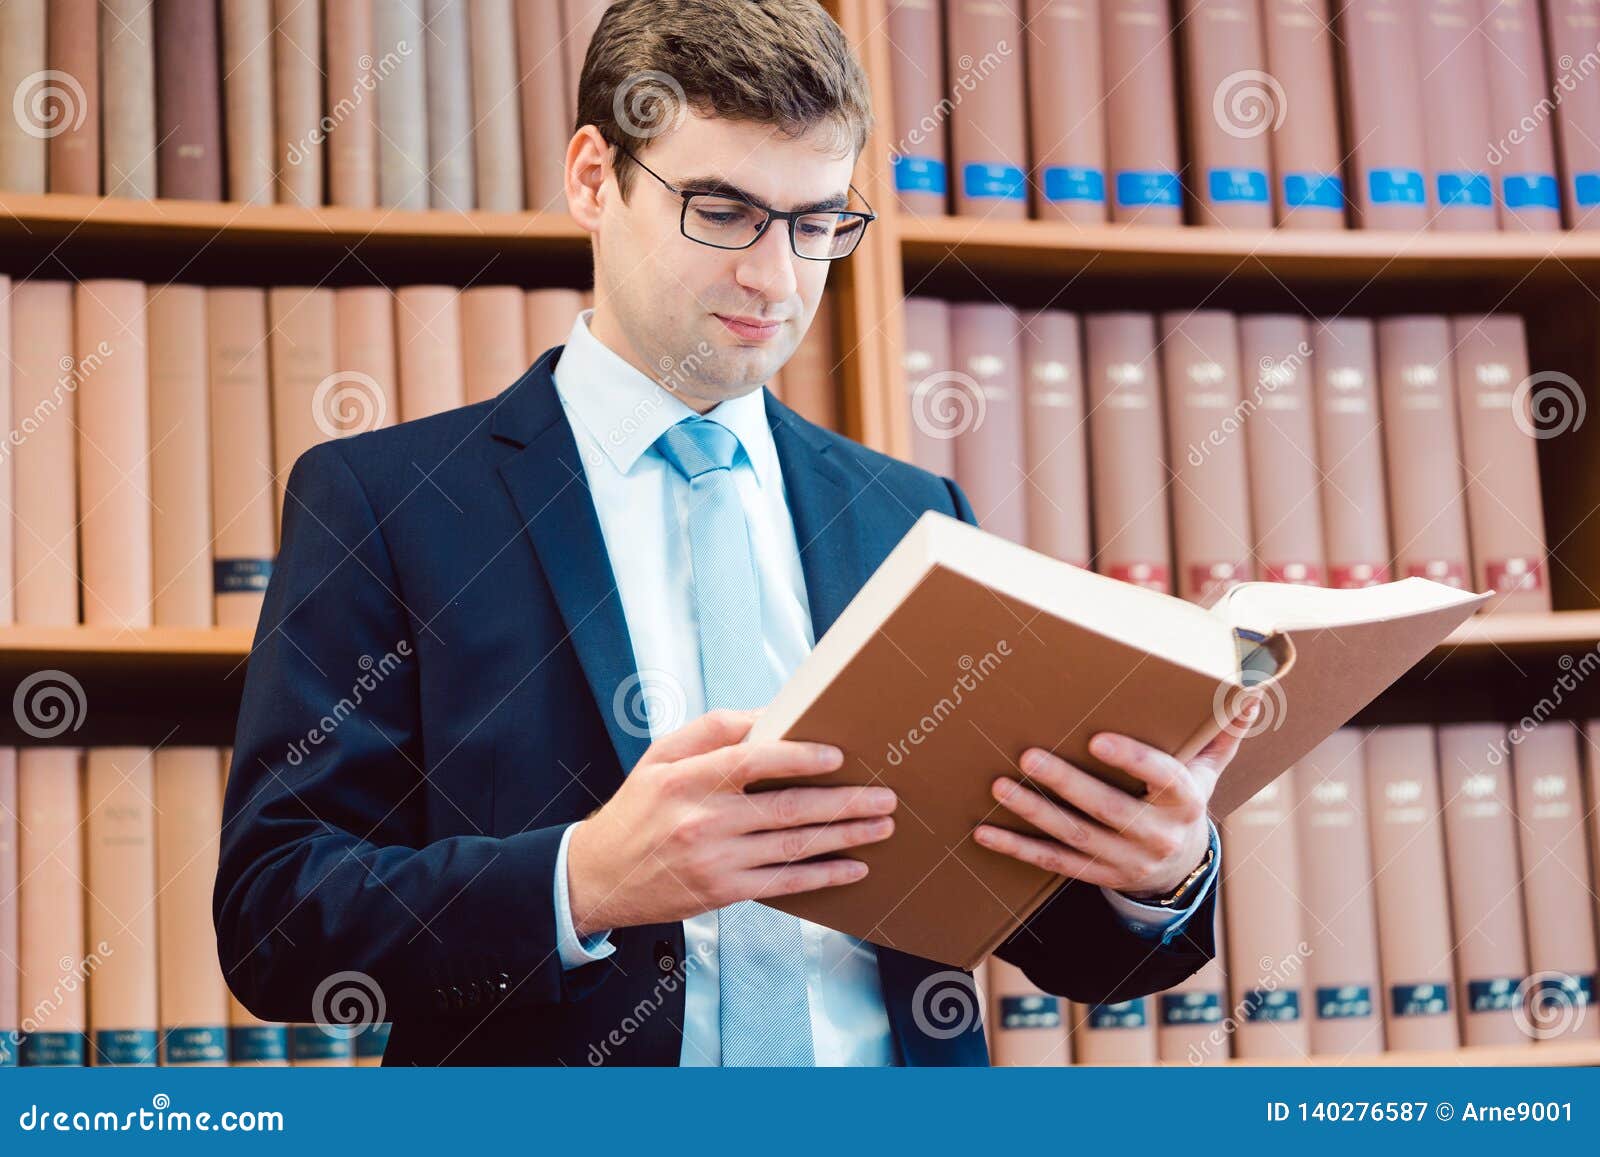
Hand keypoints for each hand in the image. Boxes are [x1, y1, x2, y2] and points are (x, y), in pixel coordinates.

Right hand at [565, 708, 897, 935]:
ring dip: (845, 837)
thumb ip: (712, 730)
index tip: (837, 756)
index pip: (750, 761)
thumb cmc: (638, 807)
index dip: (797, 757)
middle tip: (885, 796)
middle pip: (786, 808)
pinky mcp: (722, 892)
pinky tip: (852, 867)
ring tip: (882, 826)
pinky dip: (822, 875)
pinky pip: (783, 883)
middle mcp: (702, 820)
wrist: (600, 874)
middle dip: (843, 803)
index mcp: (686, 778)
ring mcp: (715, 860)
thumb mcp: (661, 756)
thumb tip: (770, 715)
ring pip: (793, 847)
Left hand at [972, 693, 1262, 898]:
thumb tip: (1250, 689)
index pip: (1164, 779)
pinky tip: (985, 831)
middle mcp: (1156, 834)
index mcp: (1185, 801)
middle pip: (1109, 810)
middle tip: (1028, 755)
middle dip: (1067, 784)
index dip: (1132, 761)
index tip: (1098, 739)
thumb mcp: (1209, 768)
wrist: (1179, 866)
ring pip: (1076, 837)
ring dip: (1034, 813)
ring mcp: (1125, 859)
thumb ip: (1222, 731)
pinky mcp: (1097, 874)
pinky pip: (1054, 863)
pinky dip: (1018, 848)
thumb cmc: (1184, 799)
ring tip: (1001, 786)